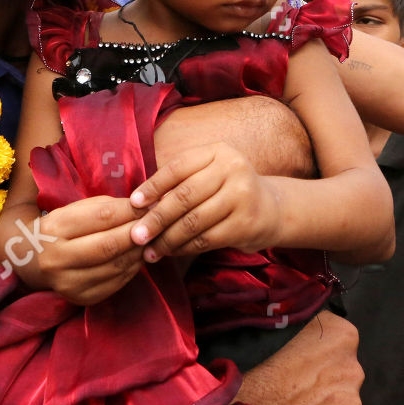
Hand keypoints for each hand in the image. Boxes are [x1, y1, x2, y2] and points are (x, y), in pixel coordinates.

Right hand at [30, 196, 144, 305]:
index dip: (131, 211)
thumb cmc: (62, 228)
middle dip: (138, 233)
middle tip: (158, 224)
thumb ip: (110, 207)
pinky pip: (116, 283)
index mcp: (55, 228)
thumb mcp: (77, 209)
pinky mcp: (81, 298)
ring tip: (153, 239)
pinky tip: (139, 256)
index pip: (102, 216)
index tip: (152, 205)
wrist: (31, 259)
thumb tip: (147, 207)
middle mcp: (57, 258)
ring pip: (116, 266)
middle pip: (109, 245)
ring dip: (139, 252)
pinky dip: (133, 268)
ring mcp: (68, 283)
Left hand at [128, 142, 282, 260]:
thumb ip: (180, 182)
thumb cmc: (226, 190)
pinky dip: (184, 248)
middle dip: (156, 218)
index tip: (133, 203)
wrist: (270, 209)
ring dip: (167, 239)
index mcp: (218, 151)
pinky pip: (206, 239)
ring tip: (150, 250)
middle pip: (185, 196)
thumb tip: (139, 204)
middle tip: (136, 236)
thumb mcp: (208, 173)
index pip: (178, 166)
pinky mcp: (246, 223)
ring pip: (194, 221)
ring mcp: (242, 196)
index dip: (153, 185)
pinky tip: (171, 252)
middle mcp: (233, 169)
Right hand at [186, 311, 361, 404]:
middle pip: (344, 384)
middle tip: (296, 396)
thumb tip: (310, 336)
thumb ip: (308, 331)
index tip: (304, 372)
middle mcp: (352, 373)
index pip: (341, 350)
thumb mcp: (285, 329)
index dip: (321, 363)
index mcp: (341, 338)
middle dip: (325, 391)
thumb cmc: (255, 372)